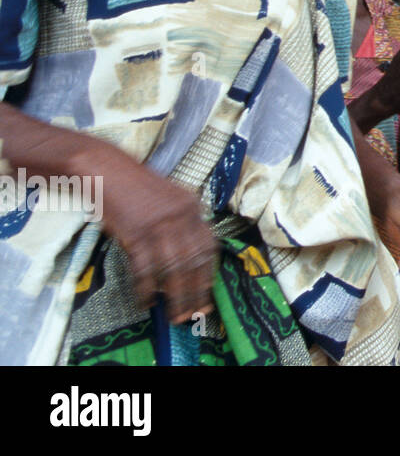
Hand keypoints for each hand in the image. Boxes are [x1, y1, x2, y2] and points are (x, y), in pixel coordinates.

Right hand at [97, 150, 217, 325]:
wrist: (106, 170)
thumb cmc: (135, 187)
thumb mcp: (170, 199)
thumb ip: (183, 223)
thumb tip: (189, 261)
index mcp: (193, 206)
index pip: (209, 246)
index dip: (209, 274)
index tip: (207, 296)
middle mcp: (182, 215)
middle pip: (194, 261)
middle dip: (194, 292)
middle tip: (191, 314)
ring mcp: (159, 224)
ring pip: (173, 268)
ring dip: (173, 296)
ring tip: (172, 315)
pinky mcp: (136, 232)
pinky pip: (145, 268)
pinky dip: (146, 288)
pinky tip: (146, 300)